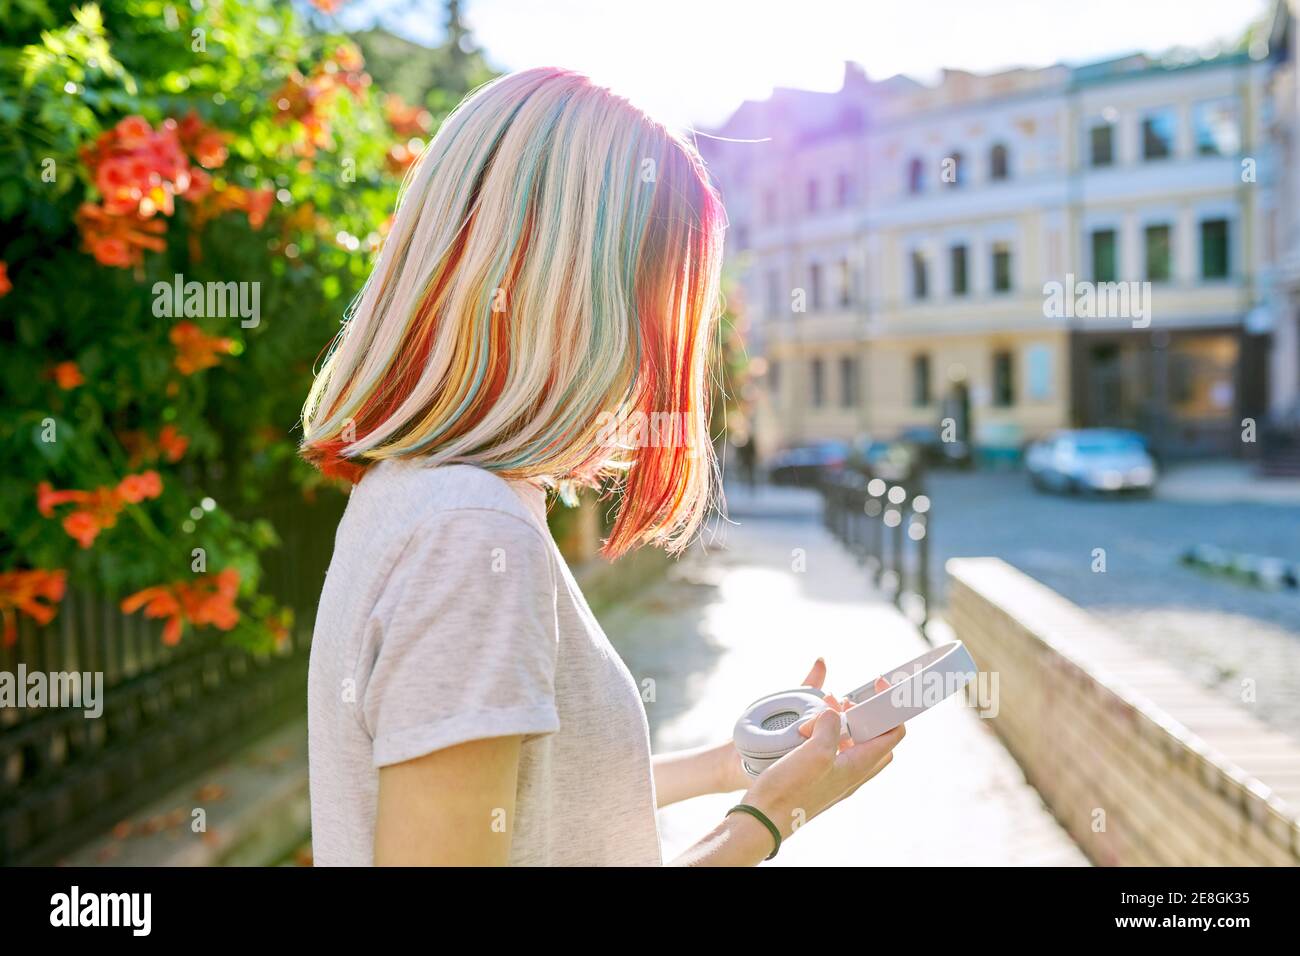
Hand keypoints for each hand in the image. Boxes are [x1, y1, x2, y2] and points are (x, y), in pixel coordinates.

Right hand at [712, 658, 884, 793]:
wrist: (763, 820)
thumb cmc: (788, 791)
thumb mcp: (814, 753)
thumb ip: (830, 727)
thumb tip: (833, 714)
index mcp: (858, 766)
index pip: (892, 734)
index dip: (891, 708)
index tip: (878, 688)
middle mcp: (852, 773)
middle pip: (877, 738)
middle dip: (868, 713)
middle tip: (850, 701)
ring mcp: (836, 776)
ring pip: (854, 743)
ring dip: (845, 722)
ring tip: (826, 709)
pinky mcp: (820, 777)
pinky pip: (834, 750)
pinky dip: (828, 734)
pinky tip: (810, 728)